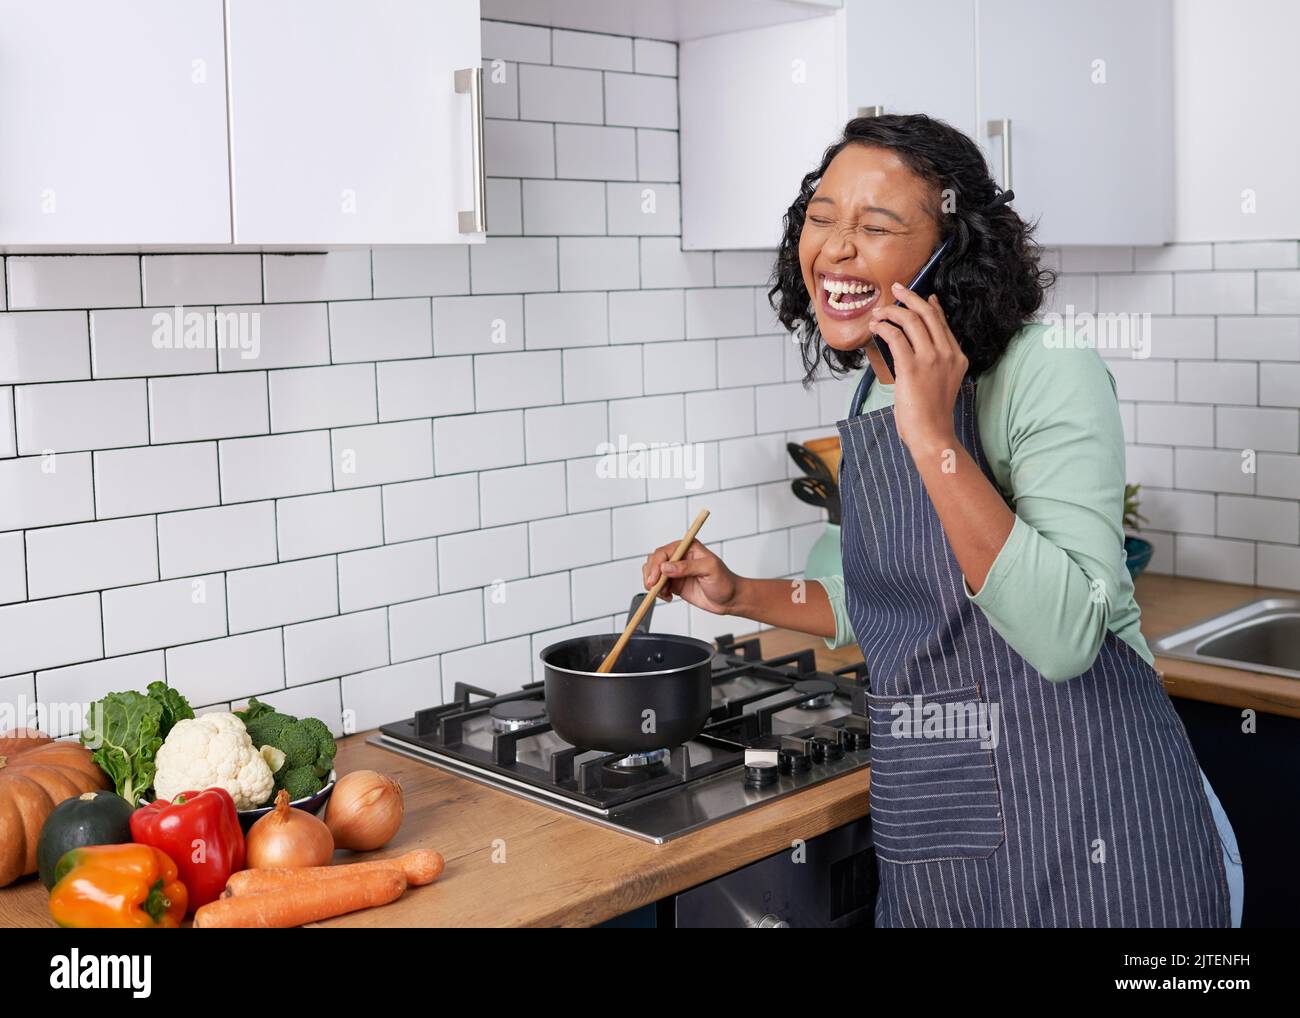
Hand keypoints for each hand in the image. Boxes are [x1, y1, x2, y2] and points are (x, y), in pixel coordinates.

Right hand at [642, 539, 740, 614]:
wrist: (729, 599)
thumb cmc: (725, 581)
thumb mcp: (709, 570)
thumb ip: (687, 567)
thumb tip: (666, 567)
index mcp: (688, 547)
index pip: (665, 551)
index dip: (657, 564)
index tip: (656, 578)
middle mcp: (680, 556)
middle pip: (655, 560)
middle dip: (651, 574)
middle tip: (654, 588)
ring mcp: (675, 570)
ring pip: (653, 572)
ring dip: (653, 584)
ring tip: (664, 594)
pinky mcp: (674, 583)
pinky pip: (657, 585)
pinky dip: (657, 592)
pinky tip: (667, 597)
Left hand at [870, 283, 967, 455]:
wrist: (932, 434)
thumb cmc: (932, 415)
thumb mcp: (941, 383)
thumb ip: (933, 364)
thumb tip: (910, 348)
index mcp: (958, 357)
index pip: (943, 323)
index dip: (930, 306)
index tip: (920, 296)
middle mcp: (948, 354)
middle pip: (928, 315)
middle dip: (910, 296)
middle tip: (896, 288)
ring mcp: (931, 359)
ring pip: (911, 321)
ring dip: (892, 311)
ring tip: (879, 311)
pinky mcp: (912, 367)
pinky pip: (895, 337)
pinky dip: (883, 327)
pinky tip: (875, 327)